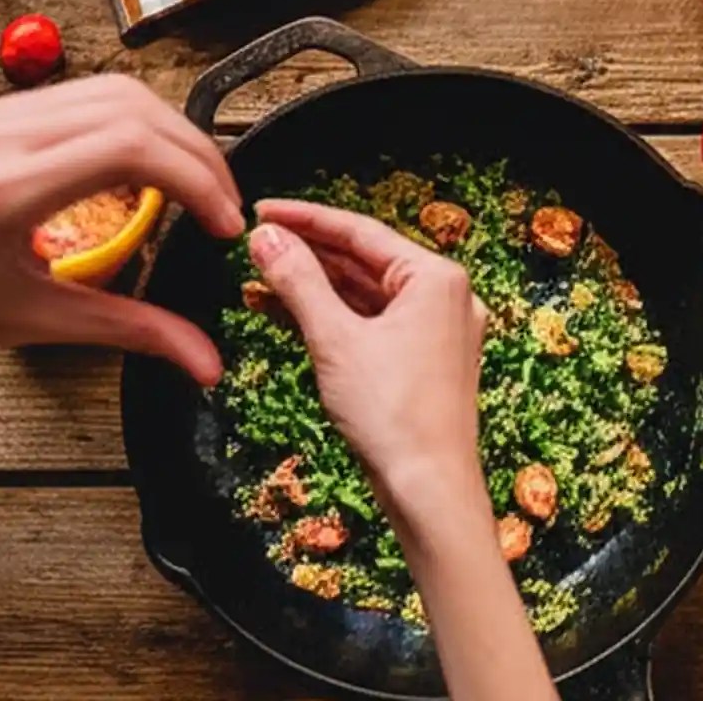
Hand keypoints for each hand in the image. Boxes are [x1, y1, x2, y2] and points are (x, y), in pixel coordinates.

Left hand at [0, 74, 242, 384]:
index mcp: (6, 188)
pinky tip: (149, 168)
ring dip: (170, 133)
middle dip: (197, 156)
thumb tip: (206, 363)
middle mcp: (1, 137)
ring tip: (197, 186)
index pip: (130, 147)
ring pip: (114, 93)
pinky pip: (85, 97)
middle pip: (134, 111)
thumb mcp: (38, 323)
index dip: (197, 181)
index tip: (224, 226)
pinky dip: (134, 125)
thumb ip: (131, 332)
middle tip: (223, 208)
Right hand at [248, 199, 488, 511]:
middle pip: (364, 261)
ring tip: (261, 278)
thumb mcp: (335, 339)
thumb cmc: (396, 418)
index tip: (264, 210)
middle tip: (256, 244)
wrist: (430, 491)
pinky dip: (334, 319)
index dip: (305, 218)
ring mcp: (437, 332)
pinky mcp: (424, 363)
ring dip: (315, 288)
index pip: (360, 231)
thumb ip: (298, 281)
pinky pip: (372, 325)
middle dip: (307, 254)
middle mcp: (445, 299)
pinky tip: (290, 314)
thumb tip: (268, 238)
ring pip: (366, 295)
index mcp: (437, 279)